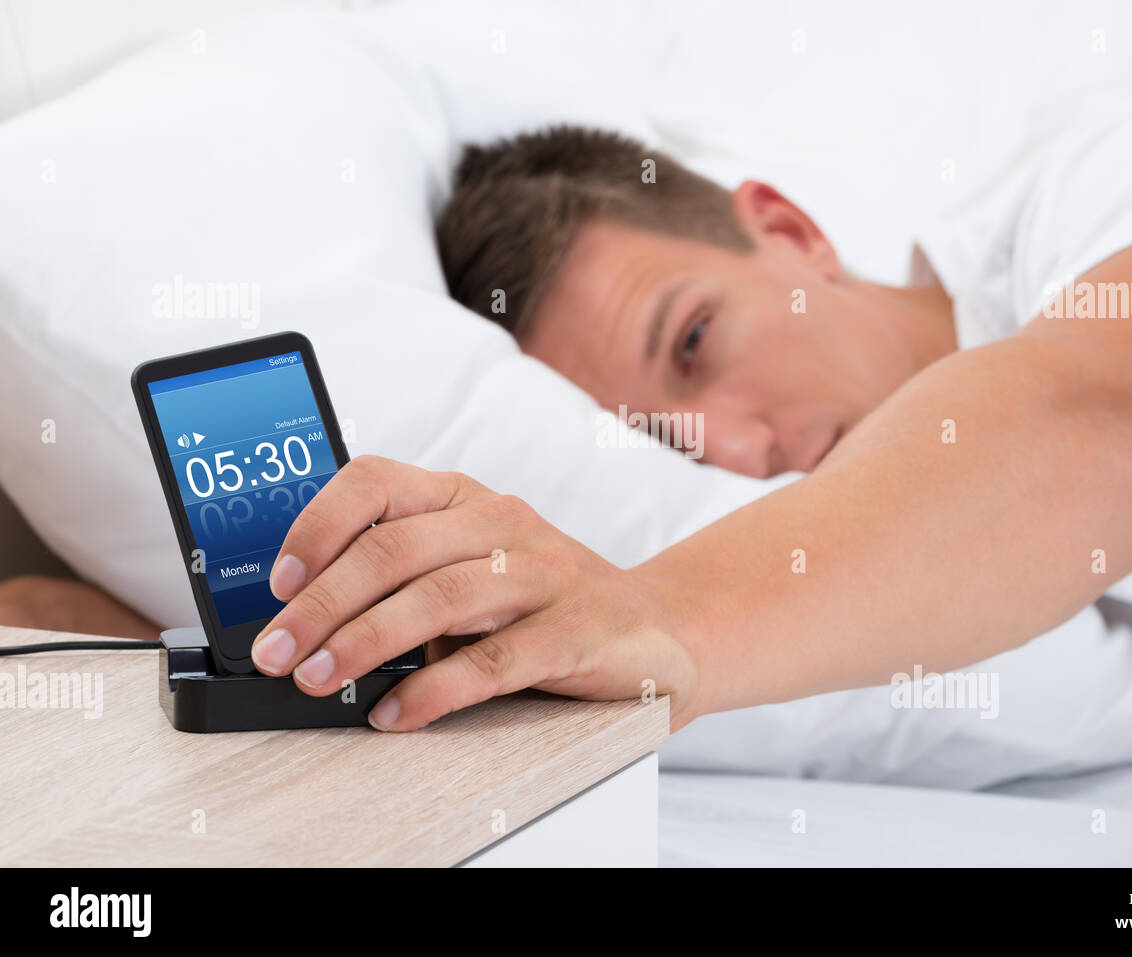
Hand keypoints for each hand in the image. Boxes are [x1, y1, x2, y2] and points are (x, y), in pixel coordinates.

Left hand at [249, 456, 697, 730]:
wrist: (660, 629)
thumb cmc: (545, 602)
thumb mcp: (471, 572)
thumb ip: (403, 584)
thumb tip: (302, 627)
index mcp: (465, 498)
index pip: (376, 482)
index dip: (317, 526)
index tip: (276, 582)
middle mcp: (503, 523)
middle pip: (395, 549)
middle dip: (321, 604)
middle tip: (279, 653)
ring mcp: (544, 573)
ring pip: (439, 597)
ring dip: (366, 641)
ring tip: (321, 680)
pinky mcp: (576, 630)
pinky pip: (494, 659)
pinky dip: (435, 690)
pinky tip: (397, 714)